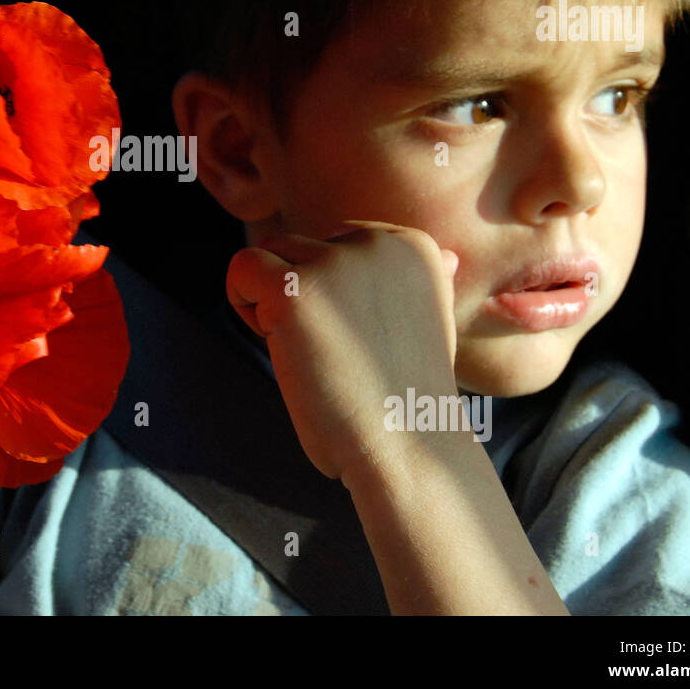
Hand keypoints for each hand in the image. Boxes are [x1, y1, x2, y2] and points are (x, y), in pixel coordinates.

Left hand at [226, 220, 458, 479]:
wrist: (406, 447)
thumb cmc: (407, 399)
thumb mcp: (430, 326)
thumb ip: (422, 286)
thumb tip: (448, 257)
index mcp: (415, 244)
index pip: (338, 241)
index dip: (331, 291)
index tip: (360, 338)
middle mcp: (379, 243)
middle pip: (301, 246)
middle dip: (301, 296)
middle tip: (332, 351)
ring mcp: (336, 263)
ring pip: (270, 254)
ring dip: (272, 301)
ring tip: (308, 350)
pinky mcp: (294, 289)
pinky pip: (241, 268)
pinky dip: (243, 304)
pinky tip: (277, 344)